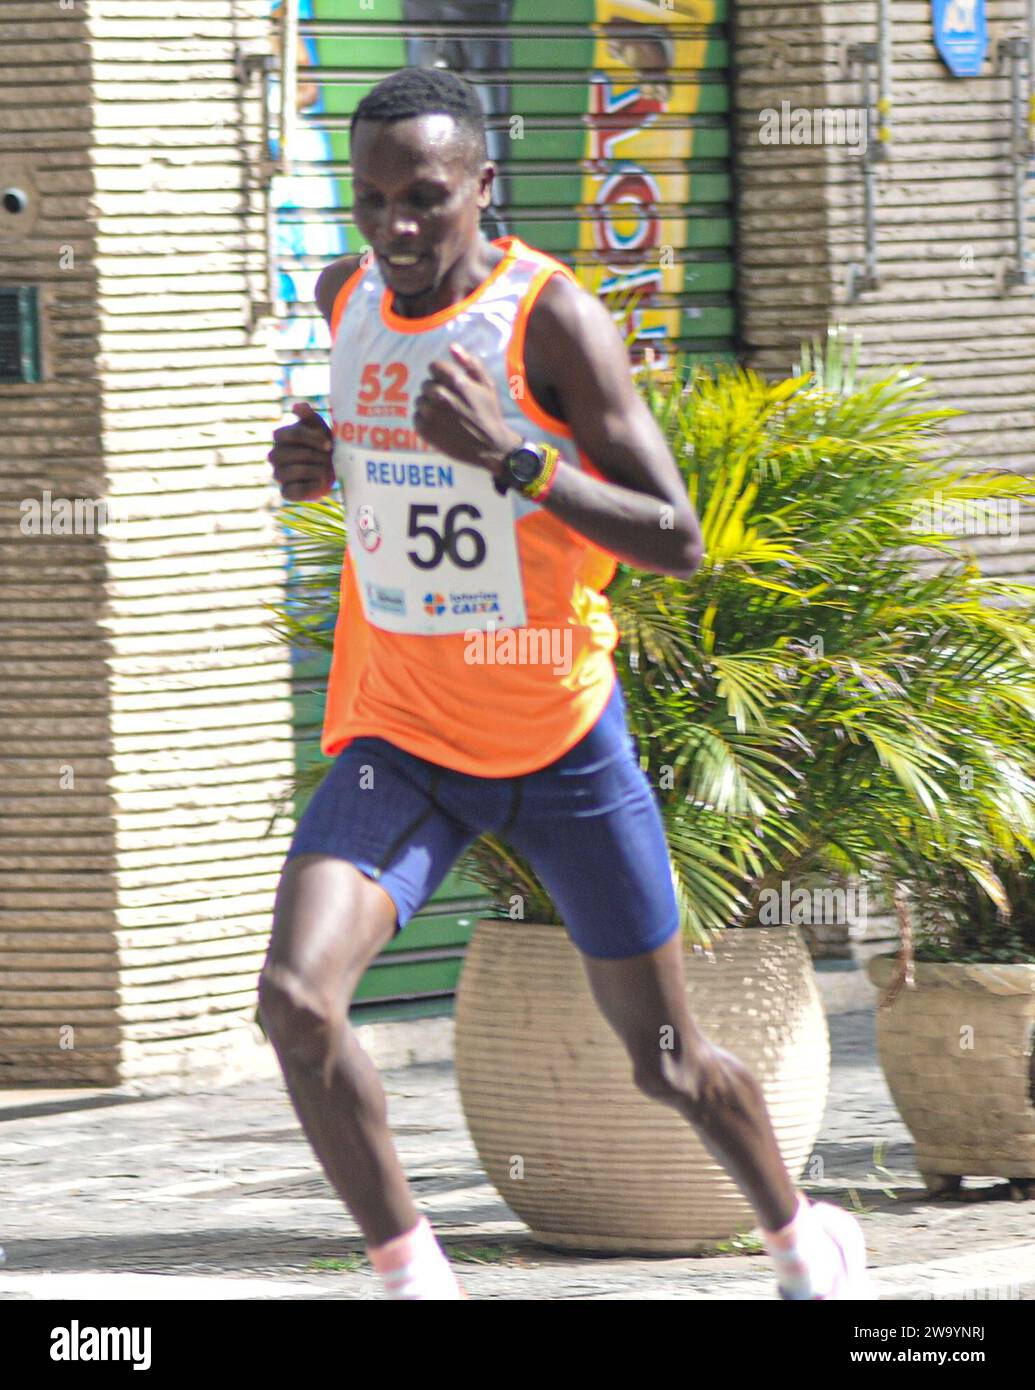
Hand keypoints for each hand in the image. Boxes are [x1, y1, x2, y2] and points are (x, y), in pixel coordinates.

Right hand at [269, 402, 334, 501]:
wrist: (332, 468)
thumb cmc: (323, 444)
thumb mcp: (318, 427)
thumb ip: (308, 415)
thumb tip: (298, 406)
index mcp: (280, 437)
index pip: (292, 435)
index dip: (312, 439)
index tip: (329, 445)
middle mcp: (275, 455)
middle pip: (291, 454)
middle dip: (315, 456)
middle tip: (329, 458)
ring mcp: (278, 474)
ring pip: (294, 471)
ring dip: (316, 470)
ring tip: (327, 469)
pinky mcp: (286, 492)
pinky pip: (295, 491)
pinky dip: (312, 487)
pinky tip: (322, 483)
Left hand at [413, 343, 522, 475]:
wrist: (490, 447)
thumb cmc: (490, 414)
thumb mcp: (488, 384)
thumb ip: (471, 363)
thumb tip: (452, 347)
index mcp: (455, 381)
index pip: (434, 367)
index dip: (441, 375)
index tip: (450, 385)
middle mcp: (440, 396)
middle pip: (426, 384)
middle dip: (435, 391)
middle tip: (449, 403)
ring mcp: (431, 415)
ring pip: (419, 401)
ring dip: (429, 406)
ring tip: (444, 416)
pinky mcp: (426, 431)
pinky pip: (416, 418)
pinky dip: (424, 421)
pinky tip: (438, 425)